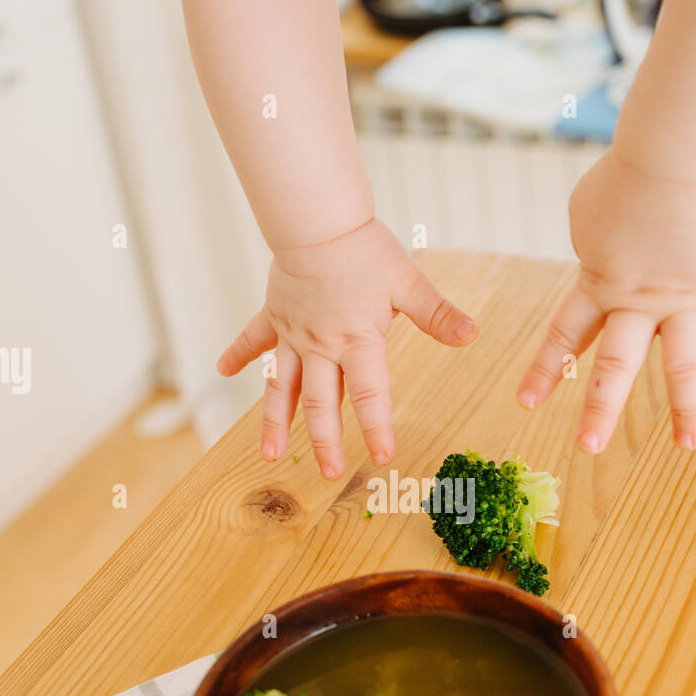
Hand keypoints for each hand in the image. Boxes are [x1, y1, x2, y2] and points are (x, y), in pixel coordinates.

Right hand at [217, 218, 476, 477]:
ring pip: (280, 387)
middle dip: (324, 441)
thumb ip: (438, 314)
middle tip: (330, 473)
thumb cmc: (365, 250)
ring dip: (275, 422)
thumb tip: (472, 336)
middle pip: (320, 403)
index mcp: (356, 341)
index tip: (382, 458)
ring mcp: (293, 334)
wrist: (317, 222)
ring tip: (270, 454)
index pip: (368, 394)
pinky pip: (254, 339)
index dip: (376, 427)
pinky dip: (238, 353)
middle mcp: (320, 346)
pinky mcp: (274, 315)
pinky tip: (223, 369)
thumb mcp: (408, 283)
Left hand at [518, 148, 695, 451]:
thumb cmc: (627, 178)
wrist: (675, 165)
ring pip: (685, 366)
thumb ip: (595, 239)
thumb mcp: (588, 212)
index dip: (545, 369)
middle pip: (617, 366)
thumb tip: (606, 247)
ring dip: (688, 409)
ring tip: (688, 444)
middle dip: (600, 409)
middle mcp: (641, 303)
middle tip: (588, 446)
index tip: (526, 402)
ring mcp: (689, 299)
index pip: (566, 334)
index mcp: (601, 284)